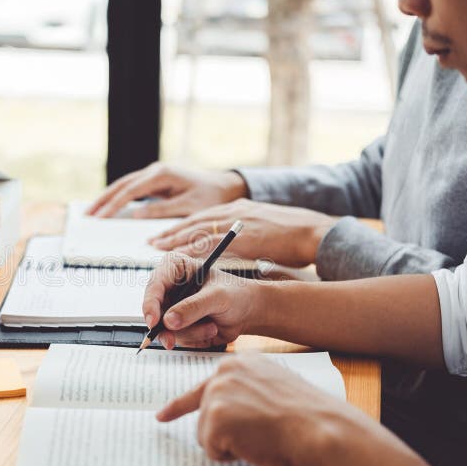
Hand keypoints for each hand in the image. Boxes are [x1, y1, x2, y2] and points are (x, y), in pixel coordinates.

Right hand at [87, 162, 247, 217]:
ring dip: (108, 198)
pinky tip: (108, 207)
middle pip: (122, 184)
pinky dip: (119, 197)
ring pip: (124, 185)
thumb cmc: (211, 198)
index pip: (131, 190)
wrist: (225, 187)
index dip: (113, 204)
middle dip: (103, 200)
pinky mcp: (156, 181)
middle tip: (86, 215)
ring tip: (91, 212)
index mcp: (162, 175)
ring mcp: (154, 174)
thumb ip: (162, 211)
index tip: (100, 218)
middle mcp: (155, 171)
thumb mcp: (189, 207)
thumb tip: (135, 215)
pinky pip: (132, 188)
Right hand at [142, 253, 261, 348]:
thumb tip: (169, 320)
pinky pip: (175, 336)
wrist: (248, 312)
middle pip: (153, 309)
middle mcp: (170, 287)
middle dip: (165, 326)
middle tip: (171, 340)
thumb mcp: (217, 297)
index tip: (154, 321)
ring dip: (188, 332)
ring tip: (211, 326)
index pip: (155, 284)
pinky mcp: (178, 323)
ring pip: (164, 327)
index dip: (151, 303)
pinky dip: (193, 338)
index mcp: (176, 267)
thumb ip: (193, 307)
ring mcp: (172, 306)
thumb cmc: (236, 294)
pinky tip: (209, 329)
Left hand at [150, 199, 336, 267]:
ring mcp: (240, 222)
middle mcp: (234, 211)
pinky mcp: (245, 236)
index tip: (163, 235)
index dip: (181, 226)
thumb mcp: (262, 226)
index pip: (202, 216)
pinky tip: (184, 257)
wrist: (314, 231)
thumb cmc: (292, 233)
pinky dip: (197, 250)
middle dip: (172, 232)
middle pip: (195, 221)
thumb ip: (242, 233)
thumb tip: (227, 247)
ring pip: (201, 229)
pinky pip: (217, 243)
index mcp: (237, 208)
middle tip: (153, 242)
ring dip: (178, 239)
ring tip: (160, 248)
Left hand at [156, 353, 361, 465]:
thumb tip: (234, 413)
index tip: (162, 415)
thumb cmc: (309, 418)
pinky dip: (230, 455)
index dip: (181, 405)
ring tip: (262, 436)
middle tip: (256, 433)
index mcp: (241, 363)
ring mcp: (217, 392)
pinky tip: (255, 444)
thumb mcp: (275, 390)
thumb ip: (249, 393)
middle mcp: (224, 372)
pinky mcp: (215, 416)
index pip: (204, 385)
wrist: (323, 429)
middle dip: (226, 432)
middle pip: (206, 415)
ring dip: (231, 444)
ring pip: (207, 434)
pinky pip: (211, 449)